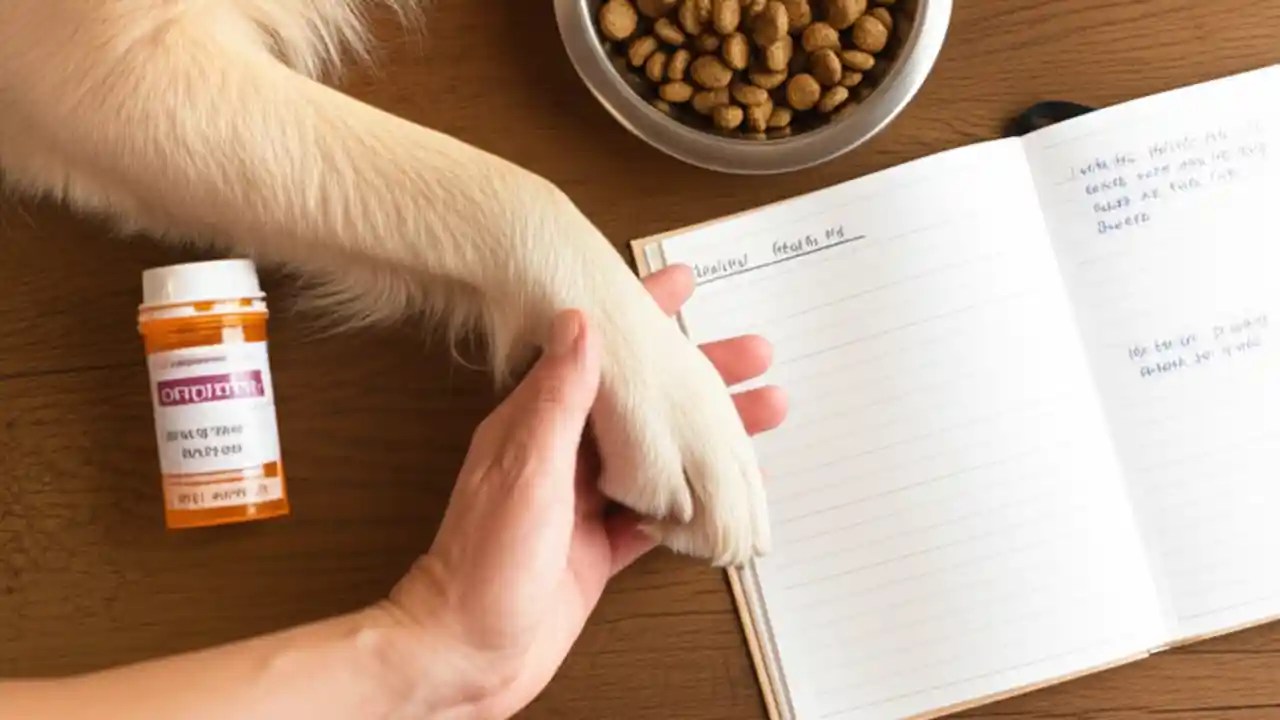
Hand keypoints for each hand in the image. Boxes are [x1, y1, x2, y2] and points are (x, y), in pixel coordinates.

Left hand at [386, 264, 786, 717]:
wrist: (466, 652)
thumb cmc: (482, 564)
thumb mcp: (525, 469)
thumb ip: (557, 398)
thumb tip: (581, 323)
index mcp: (538, 424)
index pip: (597, 350)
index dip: (639, 314)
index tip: (680, 283)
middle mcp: (563, 456)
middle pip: (644, 402)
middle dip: (698, 376)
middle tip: (751, 355)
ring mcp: (581, 501)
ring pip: (658, 453)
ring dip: (706, 434)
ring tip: (759, 415)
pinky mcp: (596, 544)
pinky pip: (653, 512)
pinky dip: (688, 499)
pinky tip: (717, 489)